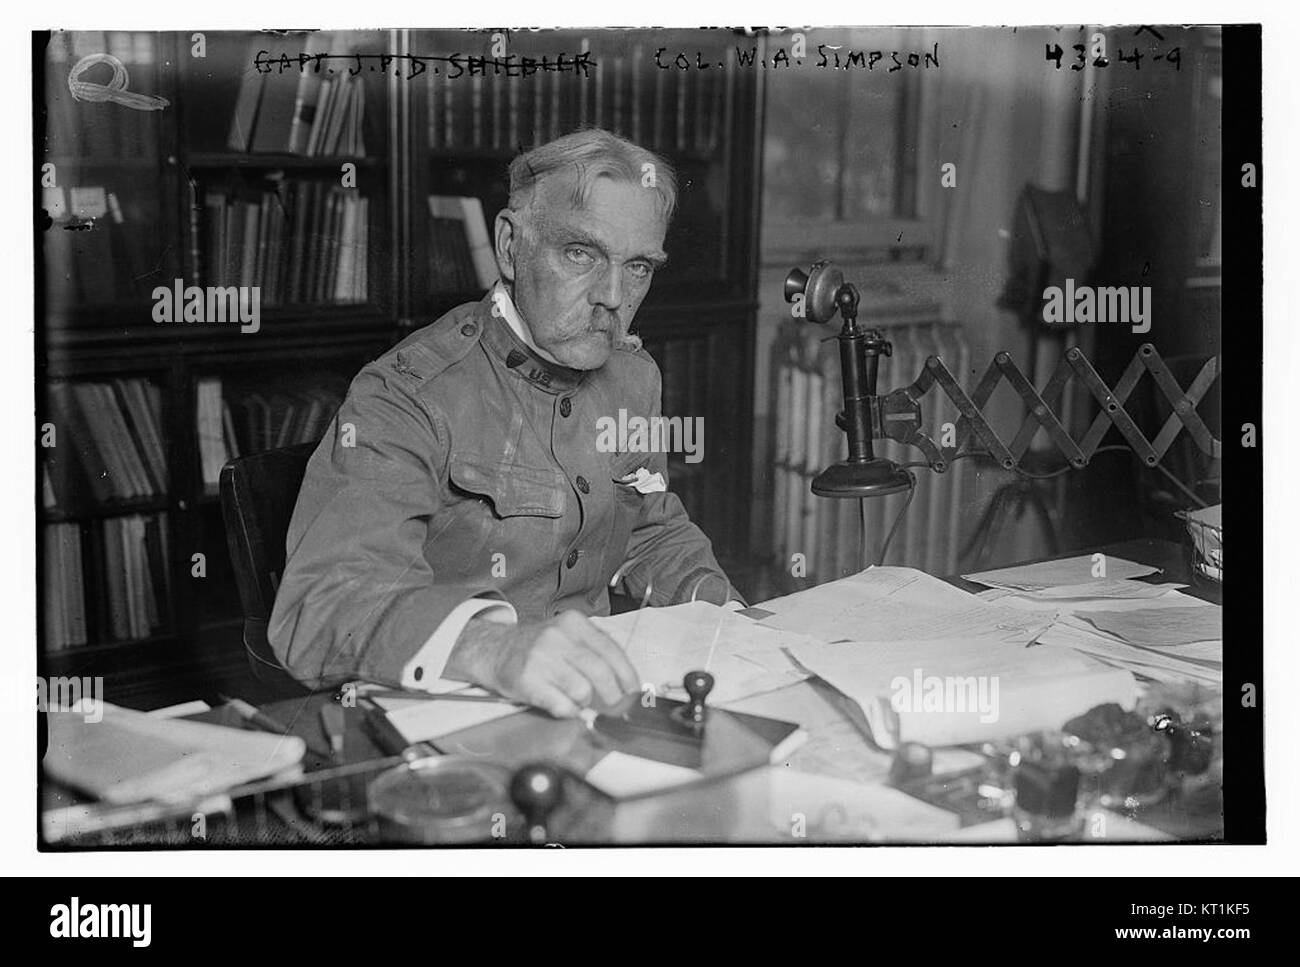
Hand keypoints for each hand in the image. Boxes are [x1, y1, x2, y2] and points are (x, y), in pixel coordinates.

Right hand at [445, 610, 638, 717]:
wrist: (494, 650)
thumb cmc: (538, 648)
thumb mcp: (567, 636)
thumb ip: (594, 653)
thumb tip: (625, 684)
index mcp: (574, 623)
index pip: (612, 650)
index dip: (627, 675)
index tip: (633, 691)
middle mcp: (558, 637)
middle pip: (600, 672)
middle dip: (613, 694)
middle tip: (613, 704)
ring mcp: (542, 658)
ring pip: (583, 691)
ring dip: (585, 702)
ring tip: (576, 698)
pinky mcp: (528, 680)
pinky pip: (562, 705)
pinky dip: (568, 710)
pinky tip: (563, 705)